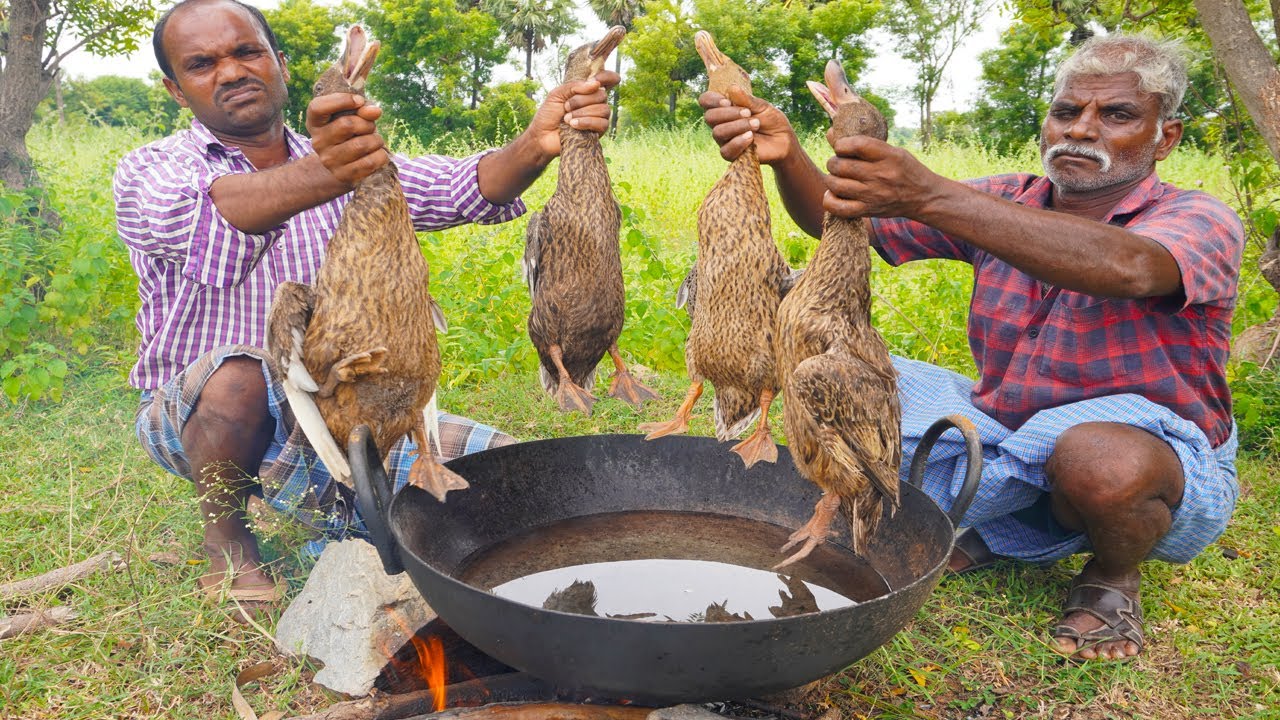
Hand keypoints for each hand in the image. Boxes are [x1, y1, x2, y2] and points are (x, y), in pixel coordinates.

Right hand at [306, 92, 388, 187]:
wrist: (346, 165)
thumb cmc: (351, 134)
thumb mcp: (353, 117)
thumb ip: (362, 110)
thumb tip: (375, 111)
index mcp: (315, 123)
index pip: (318, 107)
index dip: (341, 100)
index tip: (358, 101)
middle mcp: (318, 142)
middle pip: (346, 125)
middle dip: (366, 123)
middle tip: (370, 127)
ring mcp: (329, 161)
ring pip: (361, 145)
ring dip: (376, 140)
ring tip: (375, 141)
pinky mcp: (343, 175)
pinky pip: (370, 162)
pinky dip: (381, 155)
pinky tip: (378, 153)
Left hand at [527, 70, 619, 160]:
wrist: (542, 136)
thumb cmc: (549, 114)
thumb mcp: (557, 94)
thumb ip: (574, 86)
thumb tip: (596, 83)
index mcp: (586, 91)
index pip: (606, 79)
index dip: (607, 76)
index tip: (596, 79)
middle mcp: (595, 103)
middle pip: (602, 95)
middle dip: (582, 100)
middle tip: (566, 107)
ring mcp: (598, 117)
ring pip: (603, 109)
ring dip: (582, 112)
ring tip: (566, 119)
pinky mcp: (598, 132)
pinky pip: (602, 123)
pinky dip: (586, 122)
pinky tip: (573, 125)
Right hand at [698, 85, 797, 164]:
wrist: (783, 140)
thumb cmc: (771, 120)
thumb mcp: (762, 106)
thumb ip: (746, 100)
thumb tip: (732, 88)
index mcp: (725, 108)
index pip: (706, 100)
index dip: (712, 100)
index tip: (728, 101)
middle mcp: (721, 123)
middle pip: (709, 117)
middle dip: (728, 113)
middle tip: (748, 112)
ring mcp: (724, 139)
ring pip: (717, 133)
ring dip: (737, 126)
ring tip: (755, 124)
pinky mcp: (731, 154)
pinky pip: (725, 150)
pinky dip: (738, 142)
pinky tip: (751, 138)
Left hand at [822, 136, 942, 218]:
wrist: (923, 197)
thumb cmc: (904, 169)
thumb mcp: (891, 151)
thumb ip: (862, 143)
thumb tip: (830, 134)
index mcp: (888, 155)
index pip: (856, 145)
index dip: (841, 144)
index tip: (841, 147)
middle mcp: (880, 175)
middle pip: (840, 165)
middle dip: (834, 162)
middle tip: (839, 164)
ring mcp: (873, 195)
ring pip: (836, 184)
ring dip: (831, 179)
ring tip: (837, 177)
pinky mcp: (868, 210)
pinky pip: (838, 208)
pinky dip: (829, 200)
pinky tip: (834, 194)